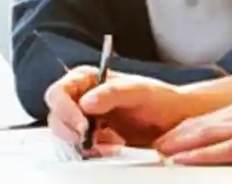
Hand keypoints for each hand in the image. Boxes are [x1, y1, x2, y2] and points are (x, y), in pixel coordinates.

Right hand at [45, 67, 193, 149]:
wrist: (175, 121)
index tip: (82, 125)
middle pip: (56, 117)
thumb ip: (112, 93)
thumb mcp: (138, 91)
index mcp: (85, 79)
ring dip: (84, 144)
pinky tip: (110, 149)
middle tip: (96, 139)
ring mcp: (84, 120)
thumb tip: (86, 102)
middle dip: (73, 131)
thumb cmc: (159, 100)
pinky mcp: (92, 139)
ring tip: (111, 144)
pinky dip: (91, 153)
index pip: (58, 93)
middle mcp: (80, 98)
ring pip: (65, 135)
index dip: (65, 110)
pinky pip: (78, 149)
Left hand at [153, 98, 231, 165]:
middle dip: (174, 137)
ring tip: (159, 153)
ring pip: (204, 135)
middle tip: (154, 147)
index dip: (184, 130)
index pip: (207, 119)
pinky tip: (183, 159)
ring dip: (178, 145)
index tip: (168, 139)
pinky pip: (222, 149)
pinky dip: (199, 154)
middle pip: (199, 125)